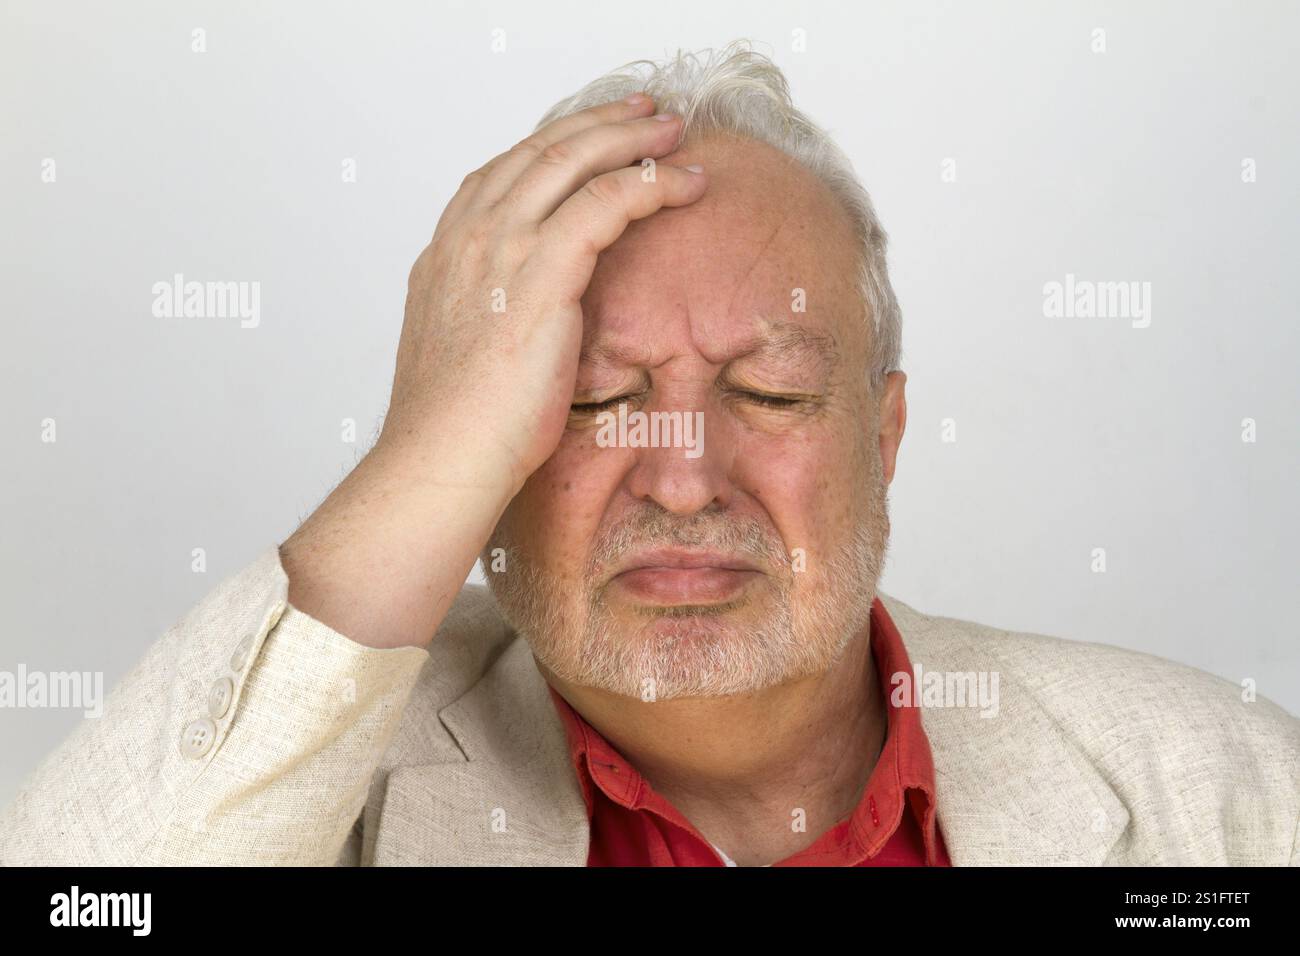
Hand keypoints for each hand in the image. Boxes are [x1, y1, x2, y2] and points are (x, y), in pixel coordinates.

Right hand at [380, 93, 707, 496]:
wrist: (441, 461)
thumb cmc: (456, 431)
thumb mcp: (463, 356)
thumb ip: (487, 318)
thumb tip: (516, 323)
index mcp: (446, 254)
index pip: (504, 173)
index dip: (554, 147)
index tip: (591, 138)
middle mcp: (469, 236)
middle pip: (540, 150)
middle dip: (598, 123)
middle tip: (646, 113)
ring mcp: (500, 247)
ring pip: (574, 160)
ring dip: (631, 139)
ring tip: (674, 133)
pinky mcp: (541, 271)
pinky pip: (607, 201)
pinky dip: (651, 183)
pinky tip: (686, 183)